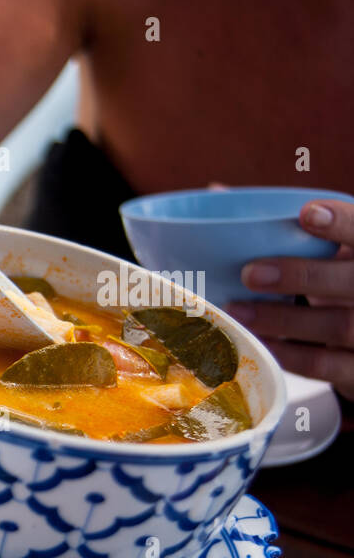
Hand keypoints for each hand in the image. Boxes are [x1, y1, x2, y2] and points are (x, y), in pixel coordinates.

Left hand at [226, 199, 353, 399]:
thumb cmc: (338, 280)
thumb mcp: (329, 251)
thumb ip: (287, 226)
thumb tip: (216, 192)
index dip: (343, 223)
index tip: (306, 213)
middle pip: (353, 281)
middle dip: (302, 275)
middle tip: (250, 273)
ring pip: (337, 326)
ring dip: (282, 319)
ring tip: (236, 310)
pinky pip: (326, 365)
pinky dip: (289, 355)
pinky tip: (256, 342)